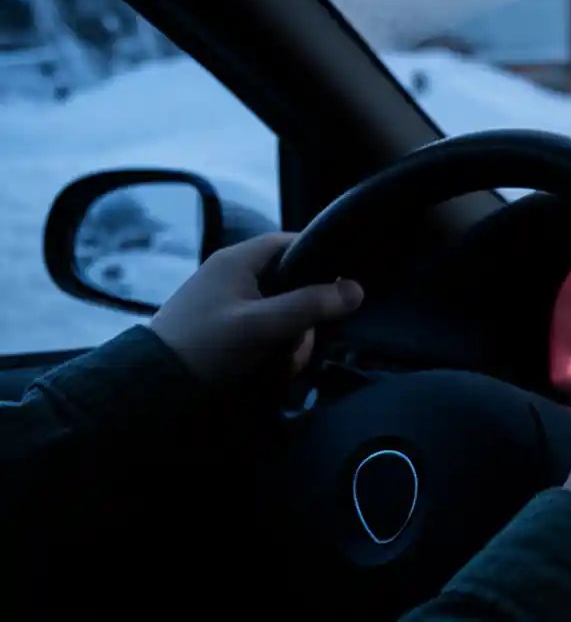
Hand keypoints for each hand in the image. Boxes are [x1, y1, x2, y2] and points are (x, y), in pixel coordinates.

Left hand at [150, 233, 363, 384]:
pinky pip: (265, 334)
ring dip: (290, 341)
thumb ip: (309, 305)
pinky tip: (268, 371)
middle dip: (304, 318)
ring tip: (280, 365)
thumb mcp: (261, 324)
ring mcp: (228, 306)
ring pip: (282, 315)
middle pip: (292, 285)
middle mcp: (233, 277)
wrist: (151, 389)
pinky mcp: (225, 332)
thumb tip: (356, 290)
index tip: (341, 287)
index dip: (320, 259)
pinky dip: (272, 352)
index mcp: (237, 260)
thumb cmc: (205, 346)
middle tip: (300, 342)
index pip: (291, 243)